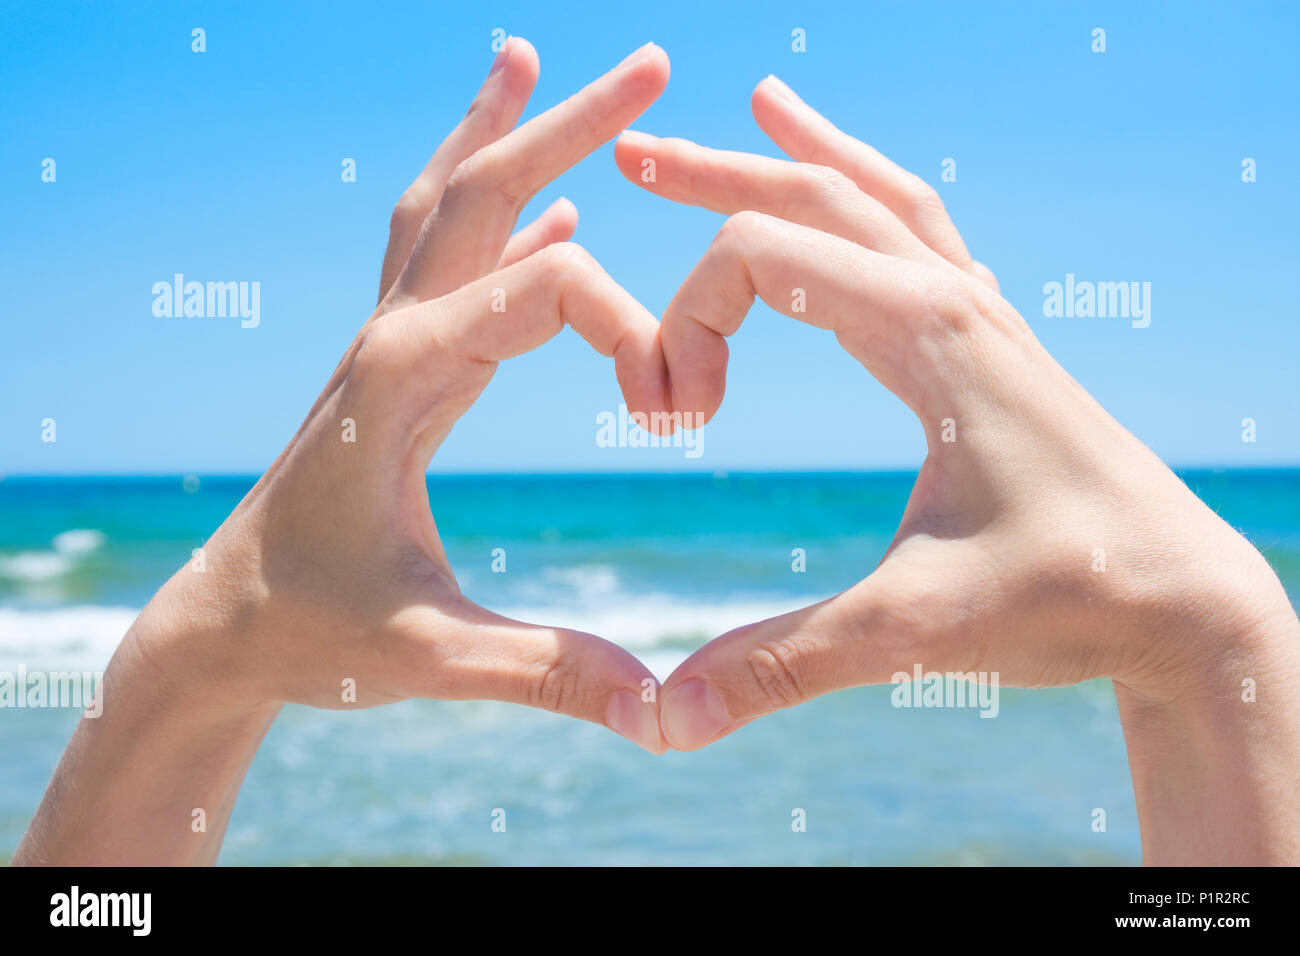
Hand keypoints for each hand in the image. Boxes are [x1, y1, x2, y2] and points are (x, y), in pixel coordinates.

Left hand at [15, 39, 671, 865]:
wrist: (222, 624)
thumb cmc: (312, 633)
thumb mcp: (432, 656)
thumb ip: (546, 669)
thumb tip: (656, 707)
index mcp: (407, 377)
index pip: (551, 291)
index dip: (637, 332)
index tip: (681, 412)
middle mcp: (392, 335)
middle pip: (486, 190)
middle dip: (573, 120)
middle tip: (652, 61)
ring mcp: (386, 343)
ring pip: (447, 205)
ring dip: (501, 130)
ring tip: (530, 58)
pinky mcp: (393, 367)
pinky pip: (442, 261)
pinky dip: (493, 211)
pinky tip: (548, 206)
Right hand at [616, 76, 1299, 862]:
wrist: (1185, 602)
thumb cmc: (1069, 597)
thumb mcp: (912, 631)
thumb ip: (781, 663)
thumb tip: (666, 719)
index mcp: (927, 331)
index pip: (761, 257)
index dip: (685, 324)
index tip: (672, 421)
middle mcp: (956, 300)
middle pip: (818, 193)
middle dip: (718, 174)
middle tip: (636, 156)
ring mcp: (981, 315)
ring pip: (881, 199)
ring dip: (805, 158)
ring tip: (762, 107)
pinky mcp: (992, 347)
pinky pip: (928, 238)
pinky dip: (878, 194)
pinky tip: (860, 192)